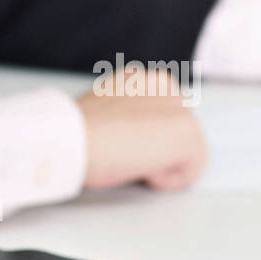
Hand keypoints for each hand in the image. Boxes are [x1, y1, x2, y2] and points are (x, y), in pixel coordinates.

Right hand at [77, 69, 206, 191]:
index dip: (141, 140)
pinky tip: (142, 169)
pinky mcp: (190, 132)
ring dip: (159, 164)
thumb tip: (130, 138)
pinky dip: (167, 180)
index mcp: (140, 79)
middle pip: (174, 134)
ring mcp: (180, 107)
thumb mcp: (99, 113)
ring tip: (129, 159)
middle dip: (155, 150)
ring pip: (183, 152)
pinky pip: (190, 171)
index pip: (158, 119)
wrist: (70, 138)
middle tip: (123, 155)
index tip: (118, 146)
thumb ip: (123, 117)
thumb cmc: (74, 133)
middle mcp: (164, 84)